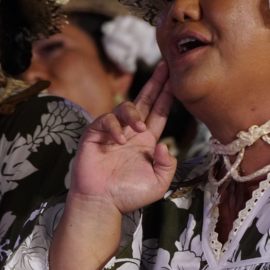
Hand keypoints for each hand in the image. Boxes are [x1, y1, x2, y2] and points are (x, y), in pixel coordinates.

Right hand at [69, 61, 176, 213]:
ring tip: (139, 128)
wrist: (101, 204)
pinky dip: (114, 127)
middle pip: (145, 101)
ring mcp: (113, 132)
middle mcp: (131, 132)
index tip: (175, 78)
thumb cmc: (128, 195)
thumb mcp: (158, 183)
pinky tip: (119, 141)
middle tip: (165, 66)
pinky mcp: (95, 134)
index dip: (167, 95)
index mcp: (147, 141)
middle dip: (155, 84)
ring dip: (134, 114)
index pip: (160, 112)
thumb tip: (165, 144)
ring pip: (125, 108)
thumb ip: (168, 165)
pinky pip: (105, 120)